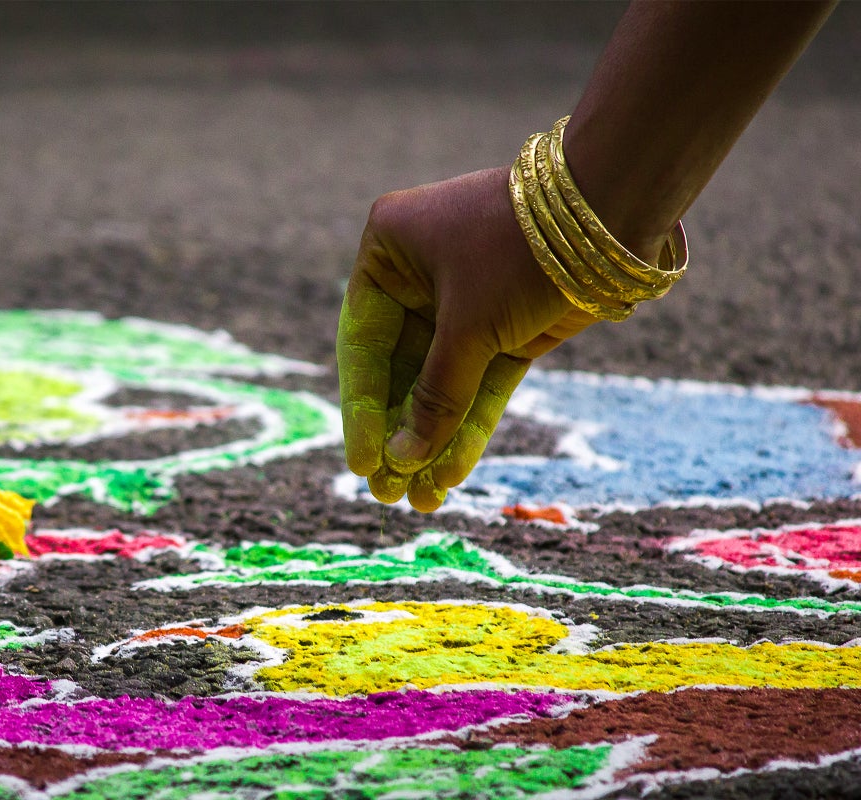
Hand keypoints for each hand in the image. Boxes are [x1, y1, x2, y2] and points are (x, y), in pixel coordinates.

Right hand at [337, 166, 597, 511]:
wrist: (616, 213)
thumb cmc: (522, 250)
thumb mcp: (468, 325)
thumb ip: (434, 396)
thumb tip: (402, 461)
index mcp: (388, 252)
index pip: (363, 345)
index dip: (362, 410)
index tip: (363, 464)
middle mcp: (418, 277)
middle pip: (399, 372)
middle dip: (399, 435)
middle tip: (388, 494)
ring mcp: (463, 304)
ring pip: (440, 384)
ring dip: (432, 441)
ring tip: (420, 500)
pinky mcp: (506, 327)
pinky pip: (479, 385)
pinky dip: (468, 426)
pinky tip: (452, 473)